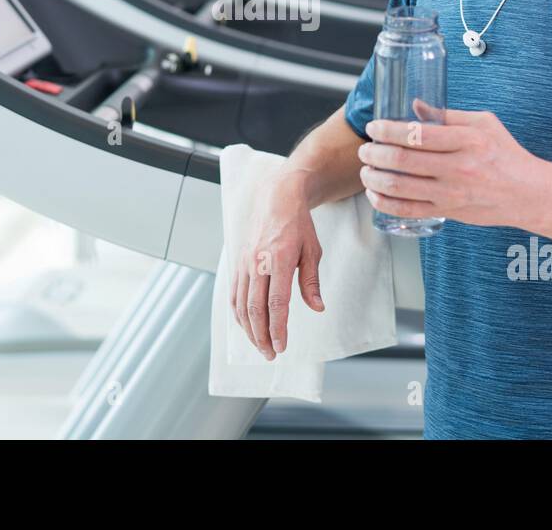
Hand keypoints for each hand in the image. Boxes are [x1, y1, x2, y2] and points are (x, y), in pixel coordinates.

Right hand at [230, 168, 324, 360]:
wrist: (276, 197)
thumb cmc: (298, 224)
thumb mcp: (312, 251)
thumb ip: (311, 282)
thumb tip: (317, 308)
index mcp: (279, 259)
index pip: (276, 302)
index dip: (277, 328)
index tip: (282, 346)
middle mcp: (257, 262)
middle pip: (254, 308)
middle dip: (262, 336)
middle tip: (271, 354)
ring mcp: (244, 262)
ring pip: (241, 304)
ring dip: (249, 329)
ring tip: (260, 346)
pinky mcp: (238, 263)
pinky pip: (234, 294)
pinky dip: (238, 314)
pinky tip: (247, 326)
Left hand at [358, 100, 541, 227]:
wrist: (526, 193)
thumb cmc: (505, 155)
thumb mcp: (484, 123)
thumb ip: (448, 114)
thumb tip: (415, 105)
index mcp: (466, 140)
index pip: (416, 134)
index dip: (387, 130)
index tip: (374, 127)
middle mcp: (458, 167)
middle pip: (402, 160)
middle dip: (374, 153)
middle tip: (365, 148)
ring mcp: (451, 193)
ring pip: (399, 186)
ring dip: (373, 177)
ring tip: (366, 169)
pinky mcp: (447, 212)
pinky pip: (407, 210)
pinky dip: (384, 202)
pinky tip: (375, 193)